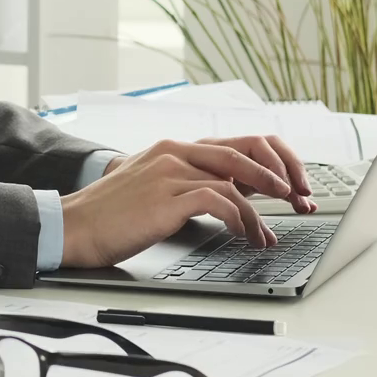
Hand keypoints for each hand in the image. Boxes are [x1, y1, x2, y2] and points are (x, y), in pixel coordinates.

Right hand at [60, 138, 317, 269]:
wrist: (74, 226)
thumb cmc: (112, 215)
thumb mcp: (155, 189)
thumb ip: (189, 184)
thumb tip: (232, 199)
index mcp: (177, 148)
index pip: (242, 141)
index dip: (276, 160)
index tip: (295, 184)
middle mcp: (177, 152)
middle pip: (248, 150)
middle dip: (283, 176)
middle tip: (302, 200)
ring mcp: (171, 171)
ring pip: (237, 179)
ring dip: (263, 209)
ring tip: (268, 235)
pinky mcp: (166, 196)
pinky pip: (219, 200)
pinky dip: (241, 219)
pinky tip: (245, 235)